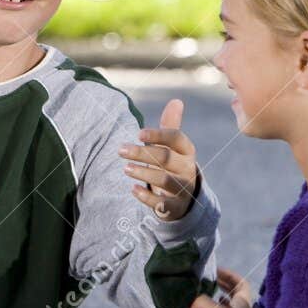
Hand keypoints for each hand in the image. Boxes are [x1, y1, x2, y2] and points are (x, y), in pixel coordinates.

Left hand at [119, 98, 199, 221]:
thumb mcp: (174, 146)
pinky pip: (162, 203)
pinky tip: (132, 189)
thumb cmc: (173, 164)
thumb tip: (177, 100)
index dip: (158, 135)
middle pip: (166, 158)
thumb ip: (171, 125)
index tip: (138, 134)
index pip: (176, 138)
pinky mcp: (174, 207)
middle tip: (121, 150)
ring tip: (125, 169)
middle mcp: (187, 168)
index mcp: (186, 150)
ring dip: (144, 173)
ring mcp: (182, 188)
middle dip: (142, 153)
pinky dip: (146, 197)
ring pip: (164, 180)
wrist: (184, 197)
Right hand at [190, 267, 253, 307]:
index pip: (240, 282)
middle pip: (234, 292)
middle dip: (222, 285)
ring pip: (229, 305)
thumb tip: (192, 301)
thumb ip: (202, 302)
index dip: (228, 274)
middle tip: (208, 280)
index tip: (216, 270)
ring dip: (218, 298)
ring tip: (205, 295)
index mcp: (244, 302)